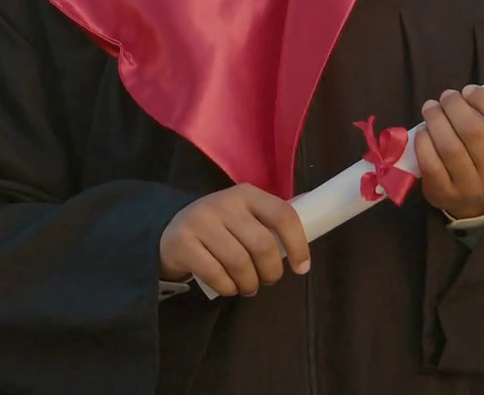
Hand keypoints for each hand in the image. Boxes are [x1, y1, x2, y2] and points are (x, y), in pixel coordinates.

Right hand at [158, 183, 310, 297]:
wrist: (170, 231)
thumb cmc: (220, 226)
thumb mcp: (246, 214)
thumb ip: (275, 215)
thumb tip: (313, 208)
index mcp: (246, 194)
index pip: (283, 215)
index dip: (298, 244)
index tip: (302, 267)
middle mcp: (223, 203)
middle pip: (262, 245)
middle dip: (271, 272)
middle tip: (268, 280)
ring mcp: (200, 221)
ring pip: (239, 263)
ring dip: (249, 283)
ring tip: (248, 286)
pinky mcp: (182, 243)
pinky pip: (216, 275)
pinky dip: (228, 288)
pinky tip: (228, 287)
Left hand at [415, 85, 483, 219]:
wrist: (480, 197)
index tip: (469, 90)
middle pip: (472, 131)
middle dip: (454, 106)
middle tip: (447, 95)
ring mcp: (470, 186)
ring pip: (449, 146)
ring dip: (435, 119)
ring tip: (431, 107)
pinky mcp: (445, 193)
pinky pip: (430, 164)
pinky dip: (423, 142)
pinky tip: (423, 129)